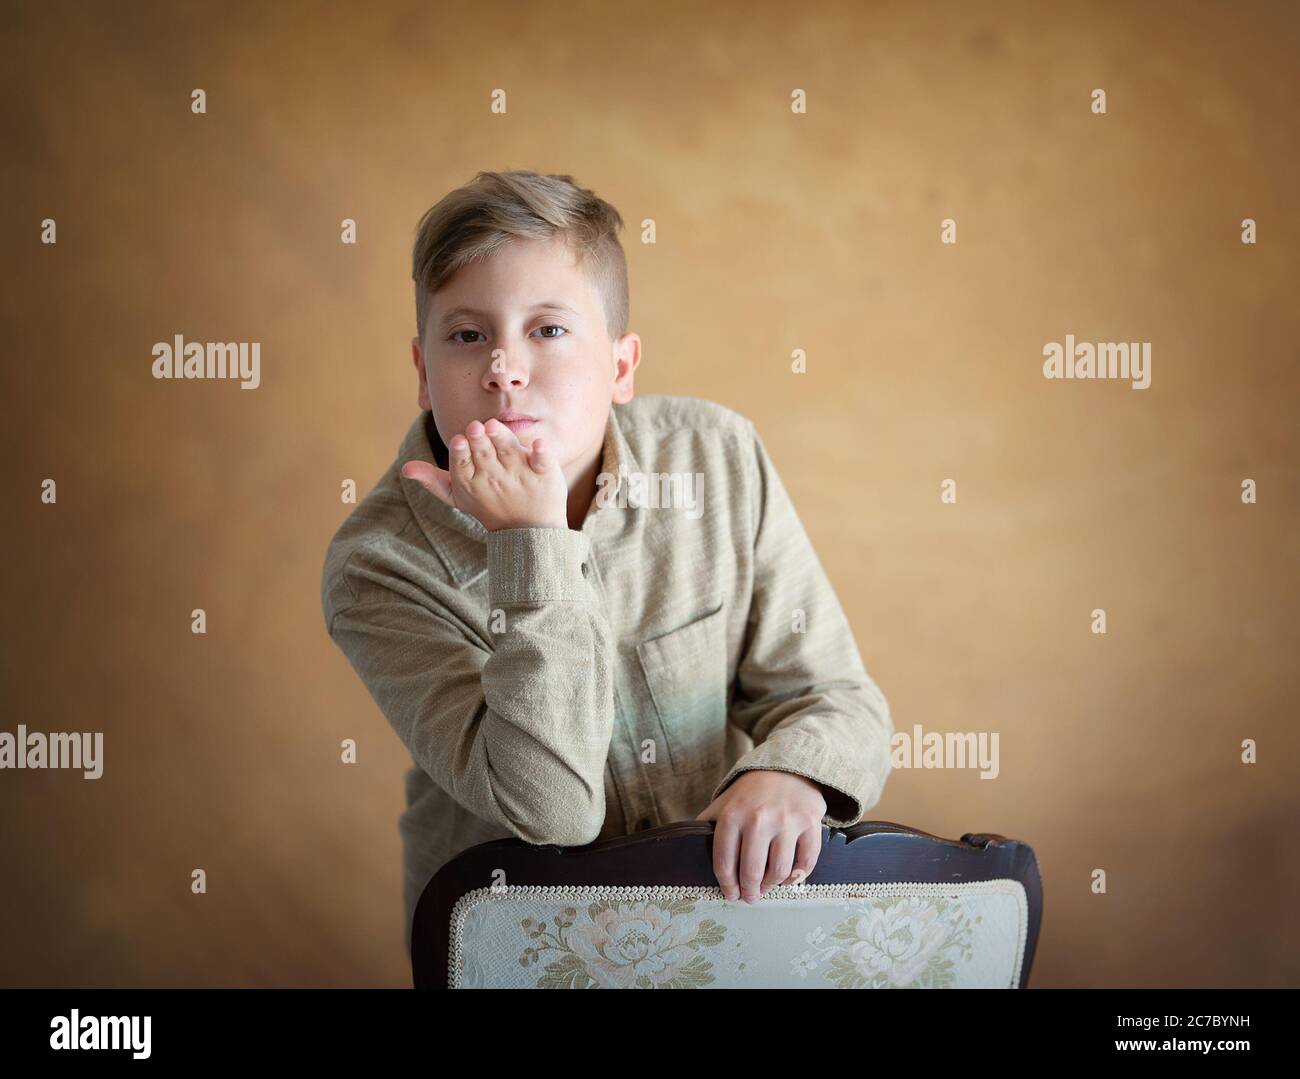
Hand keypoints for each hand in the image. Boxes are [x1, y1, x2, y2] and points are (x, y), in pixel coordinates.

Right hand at [401, 419, 567, 530]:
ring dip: (502, 439)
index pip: (463, 464)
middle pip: (484, 454)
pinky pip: (543, 462)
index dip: (460, 453)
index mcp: (472, 481)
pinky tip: (540, 444)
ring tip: (493, 427)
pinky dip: (542, 453)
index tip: (458, 441)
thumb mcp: (459, 496)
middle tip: (475, 428)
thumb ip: (433, 480)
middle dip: (478, 441)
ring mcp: (521, 475)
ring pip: (510, 453)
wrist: (529, 530)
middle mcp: (496, 477)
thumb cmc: (489, 506)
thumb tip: (405, 468)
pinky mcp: (545, 474)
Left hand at [694, 770, 826, 902]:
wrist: (787, 768)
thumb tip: (689, 851)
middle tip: (750, 898)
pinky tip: (788, 878)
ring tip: (767, 887)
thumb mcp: (723, 803)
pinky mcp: (809, 823)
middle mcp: (759, 819)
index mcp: (732, 816)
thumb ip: (707, 826)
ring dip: (771, 886)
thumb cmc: (751, 792)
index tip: (731, 895)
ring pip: (779, 871)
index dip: (727, 886)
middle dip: (750, 892)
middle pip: (752, 872)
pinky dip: (798, 876)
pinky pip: (806, 862)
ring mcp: (786, 821)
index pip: (724, 863)